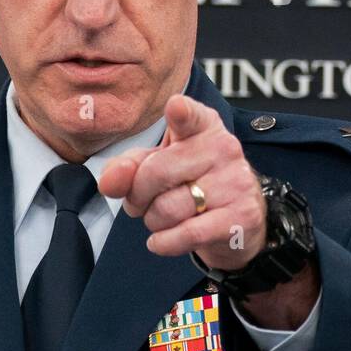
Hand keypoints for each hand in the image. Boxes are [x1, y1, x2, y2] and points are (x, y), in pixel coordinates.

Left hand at [98, 94, 265, 271]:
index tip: (175, 108)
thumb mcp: (157, 166)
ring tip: (162, 218)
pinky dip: (164, 243)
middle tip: (140, 203)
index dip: (181, 112)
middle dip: (137, 195)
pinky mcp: (241, 217)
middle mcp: (224, 148)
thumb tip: (109, 181)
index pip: (191, 116)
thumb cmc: (191, 184)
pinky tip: (160, 241)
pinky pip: (188, 234)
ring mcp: (236, 182)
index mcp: (203, 126)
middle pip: (157, 172)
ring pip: (168, 208)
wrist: (238, 221)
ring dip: (153, 221)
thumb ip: (127, 168)